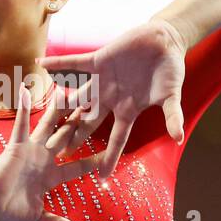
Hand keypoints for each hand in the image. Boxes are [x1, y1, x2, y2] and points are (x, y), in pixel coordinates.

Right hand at [0, 84, 103, 220]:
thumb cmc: (7, 213)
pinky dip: (25, 109)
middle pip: (69, 137)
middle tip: (98, 104)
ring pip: (50, 126)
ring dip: (60, 109)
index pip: (80, 166)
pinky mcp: (16, 146)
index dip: (96, 160)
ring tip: (72, 89)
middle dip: (82, 123)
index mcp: (52, 175)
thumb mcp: (38, 219)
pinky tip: (29, 90)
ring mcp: (31, 150)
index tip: (114, 152)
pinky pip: (22, 124)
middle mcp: (45, 158)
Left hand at [38, 18, 189, 180]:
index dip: (110, 159)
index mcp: (127, 111)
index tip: (101, 179)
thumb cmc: (170, 70)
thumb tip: (179, 138)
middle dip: (70, 138)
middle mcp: (110, 99)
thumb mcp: (171, 96)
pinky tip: (41, 63)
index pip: (117, 140)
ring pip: (76, 97)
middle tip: (49, 152)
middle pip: (86, 123)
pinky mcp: (99, 61)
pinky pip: (75, 64)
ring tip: (42, 118)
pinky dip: (59, 63)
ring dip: (60, 107)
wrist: (164, 41)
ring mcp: (102, 81)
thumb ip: (172, 116)